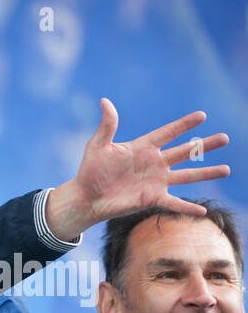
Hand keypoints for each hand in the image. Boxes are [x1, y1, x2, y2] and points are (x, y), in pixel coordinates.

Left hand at [47, 99, 229, 240]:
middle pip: (185, 152)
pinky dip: (187, 208)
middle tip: (226, 138)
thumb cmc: (90, 171)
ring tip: (227, 169)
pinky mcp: (151, 199)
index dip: (184, 125)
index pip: (168, 133)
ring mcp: (155, 182)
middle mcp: (154, 163)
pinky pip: (173, 203)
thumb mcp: (98, 146)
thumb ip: (107, 125)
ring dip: (206, 173)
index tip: (202, 115)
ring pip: (187, 176)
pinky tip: (203, 211)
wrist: (85, 198)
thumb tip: (104, 101)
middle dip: (205, 145)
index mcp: (143, 148)